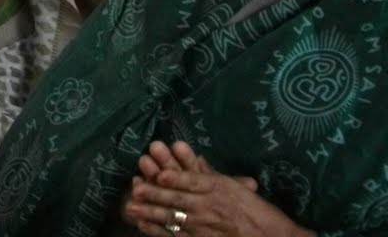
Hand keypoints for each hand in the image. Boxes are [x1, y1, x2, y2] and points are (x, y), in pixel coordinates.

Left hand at [123, 148, 287, 236]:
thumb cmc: (256, 211)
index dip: (174, 177)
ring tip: (131, 208)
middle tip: (135, 189)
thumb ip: (211, 174)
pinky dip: (161, 232)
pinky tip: (145, 227)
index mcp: (219, 188)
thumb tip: (192, 158)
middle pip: (179, 199)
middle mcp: (211, 206)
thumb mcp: (237, 187)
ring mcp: (206, 226)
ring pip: (174, 218)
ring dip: (151, 213)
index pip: (193, 180)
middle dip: (155, 194)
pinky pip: (178, 236)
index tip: (158, 173)